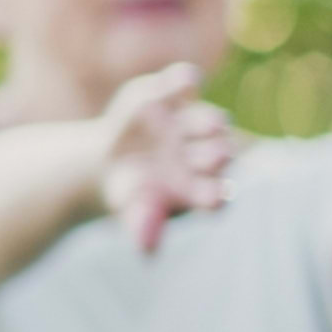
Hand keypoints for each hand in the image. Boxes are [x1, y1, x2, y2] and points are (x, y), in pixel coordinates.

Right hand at [96, 62, 233, 254]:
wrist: (111, 159)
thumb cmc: (131, 193)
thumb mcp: (131, 211)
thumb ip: (142, 227)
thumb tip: (146, 251)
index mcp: (203, 186)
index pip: (218, 192)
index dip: (217, 194)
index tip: (215, 197)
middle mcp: (208, 152)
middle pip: (221, 153)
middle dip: (219, 154)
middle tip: (219, 153)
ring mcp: (192, 122)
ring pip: (209, 120)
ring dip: (209, 121)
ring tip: (208, 122)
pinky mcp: (172, 96)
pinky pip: (182, 85)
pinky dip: (184, 81)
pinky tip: (187, 80)